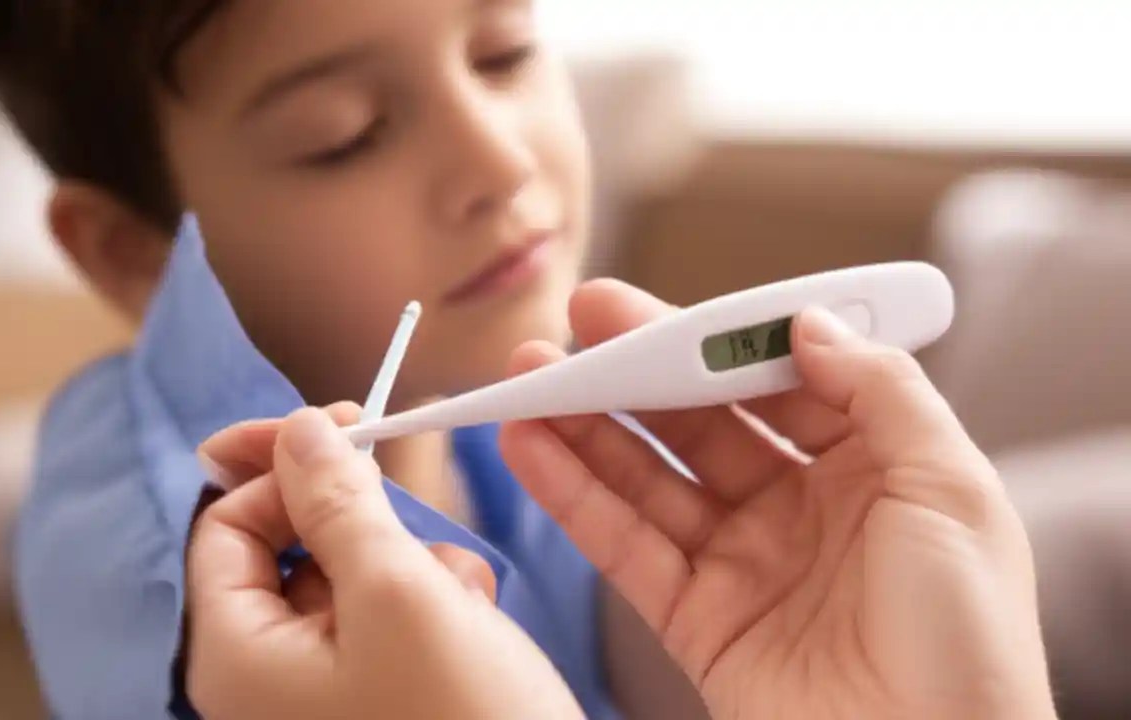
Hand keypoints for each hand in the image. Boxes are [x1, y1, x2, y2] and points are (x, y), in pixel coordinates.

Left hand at [187, 407, 582, 719]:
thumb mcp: (398, 594)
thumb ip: (338, 502)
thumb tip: (292, 428)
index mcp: (238, 656)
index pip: (225, 525)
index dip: (281, 466)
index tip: (352, 423)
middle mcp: (267, 679)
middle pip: (292, 549)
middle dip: (364, 523)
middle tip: (418, 511)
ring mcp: (326, 695)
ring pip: (353, 580)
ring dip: (411, 564)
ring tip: (463, 598)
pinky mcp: (382, 701)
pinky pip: (389, 624)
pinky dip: (433, 605)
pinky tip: (476, 624)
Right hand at [499, 280, 1055, 719]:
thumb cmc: (968, 641)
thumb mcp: (952, 490)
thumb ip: (881, 391)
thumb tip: (804, 322)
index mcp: (871, 468)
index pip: (777, 381)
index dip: (716, 341)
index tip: (665, 305)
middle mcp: (800, 508)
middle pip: (701, 422)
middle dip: (637, 369)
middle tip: (576, 320)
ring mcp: (742, 563)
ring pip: (650, 477)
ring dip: (586, 424)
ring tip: (528, 374)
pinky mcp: (695, 619)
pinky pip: (625, 544)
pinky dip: (573, 495)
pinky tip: (531, 445)